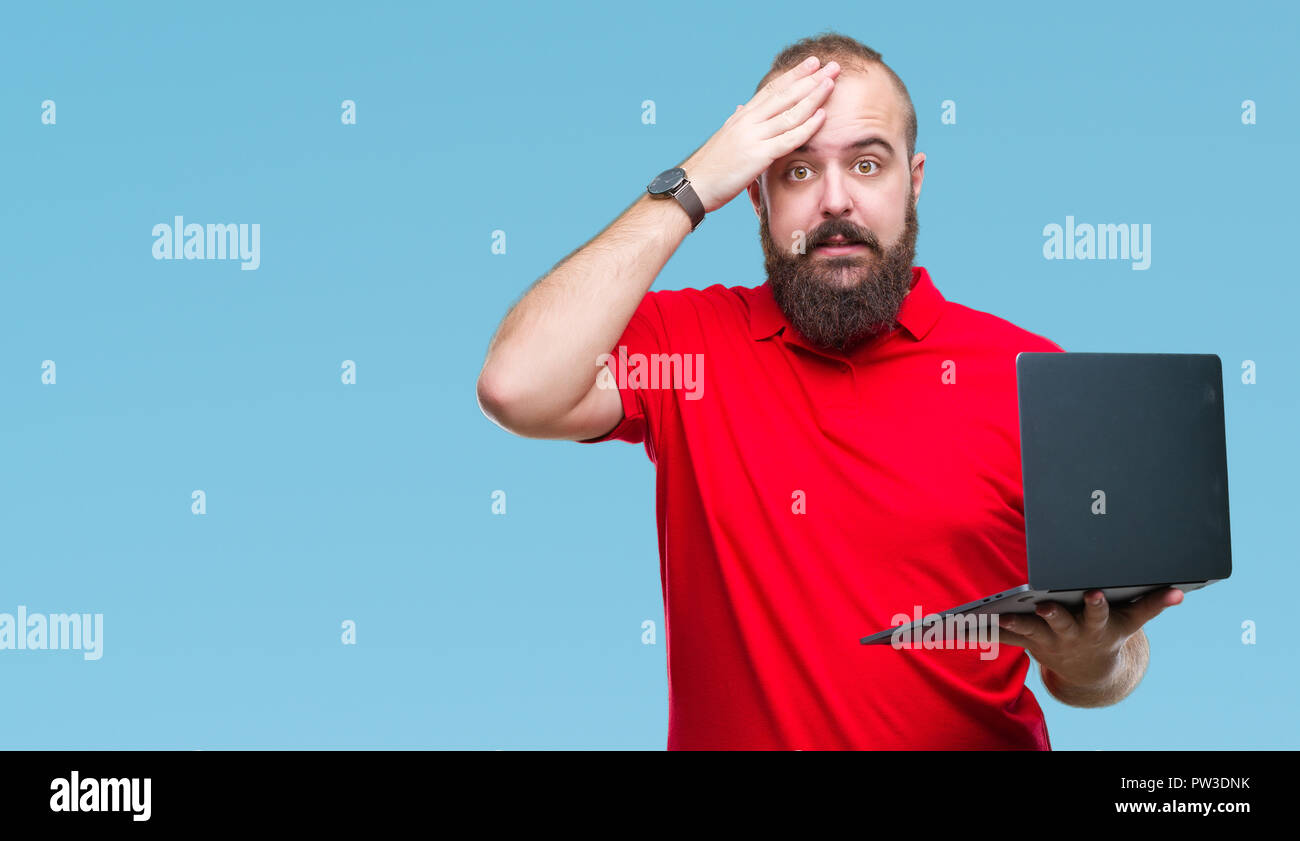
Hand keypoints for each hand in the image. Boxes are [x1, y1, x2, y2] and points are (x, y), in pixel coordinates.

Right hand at [679, 56, 840, 213]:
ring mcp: (752, 137)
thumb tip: (741, 109)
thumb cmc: (709, 169)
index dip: (793, 75)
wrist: (692, 187)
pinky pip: (788, 139)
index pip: (772, 89)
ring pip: (789, 112)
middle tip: (831, 66)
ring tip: (831, 83)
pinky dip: (807, 127)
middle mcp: (747, 121)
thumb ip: (737, 123)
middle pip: (784, 94)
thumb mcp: (725, 139)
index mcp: (741, 117)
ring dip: (813, 97)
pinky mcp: (757, 156)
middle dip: (810, 79)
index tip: (811, 64)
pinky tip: (822, 116)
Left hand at [996, 587, 1183, 689]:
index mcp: (1096, 626)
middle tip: (1042, 606)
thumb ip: (1153, 604)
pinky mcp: (1027, 641)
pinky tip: (967, 620)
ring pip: (1028, 631)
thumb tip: (1179, 591)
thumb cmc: (1110, 633)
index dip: (1097, 605)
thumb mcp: (1133, 621)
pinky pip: (1004, 634)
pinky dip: (988, 628)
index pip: (1099, 614)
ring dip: (1013, 623)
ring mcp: (1047, 640)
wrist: (1089, 669)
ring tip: (997, 614)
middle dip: (1052, 615)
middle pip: (1060, 624)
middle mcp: (1070, 635)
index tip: (1094, 593)